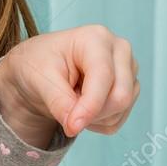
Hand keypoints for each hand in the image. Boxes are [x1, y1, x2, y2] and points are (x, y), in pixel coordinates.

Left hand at [0, 24, 139, 138]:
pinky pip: (118, 119)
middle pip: (121, 96)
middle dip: (92, 113)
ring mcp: (128, 69)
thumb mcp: (39, 80)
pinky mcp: (129, 88)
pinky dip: (97, 121)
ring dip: (92, 117)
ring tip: (70, 100)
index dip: (89, 106)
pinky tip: (80, 105)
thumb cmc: (37, 64)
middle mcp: (119, 50)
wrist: (37, 69)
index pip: (104, 77)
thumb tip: (75, 126)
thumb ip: (58, 102)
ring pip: (122, 109)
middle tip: (64, 110)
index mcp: (96, 38)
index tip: (71, 127)